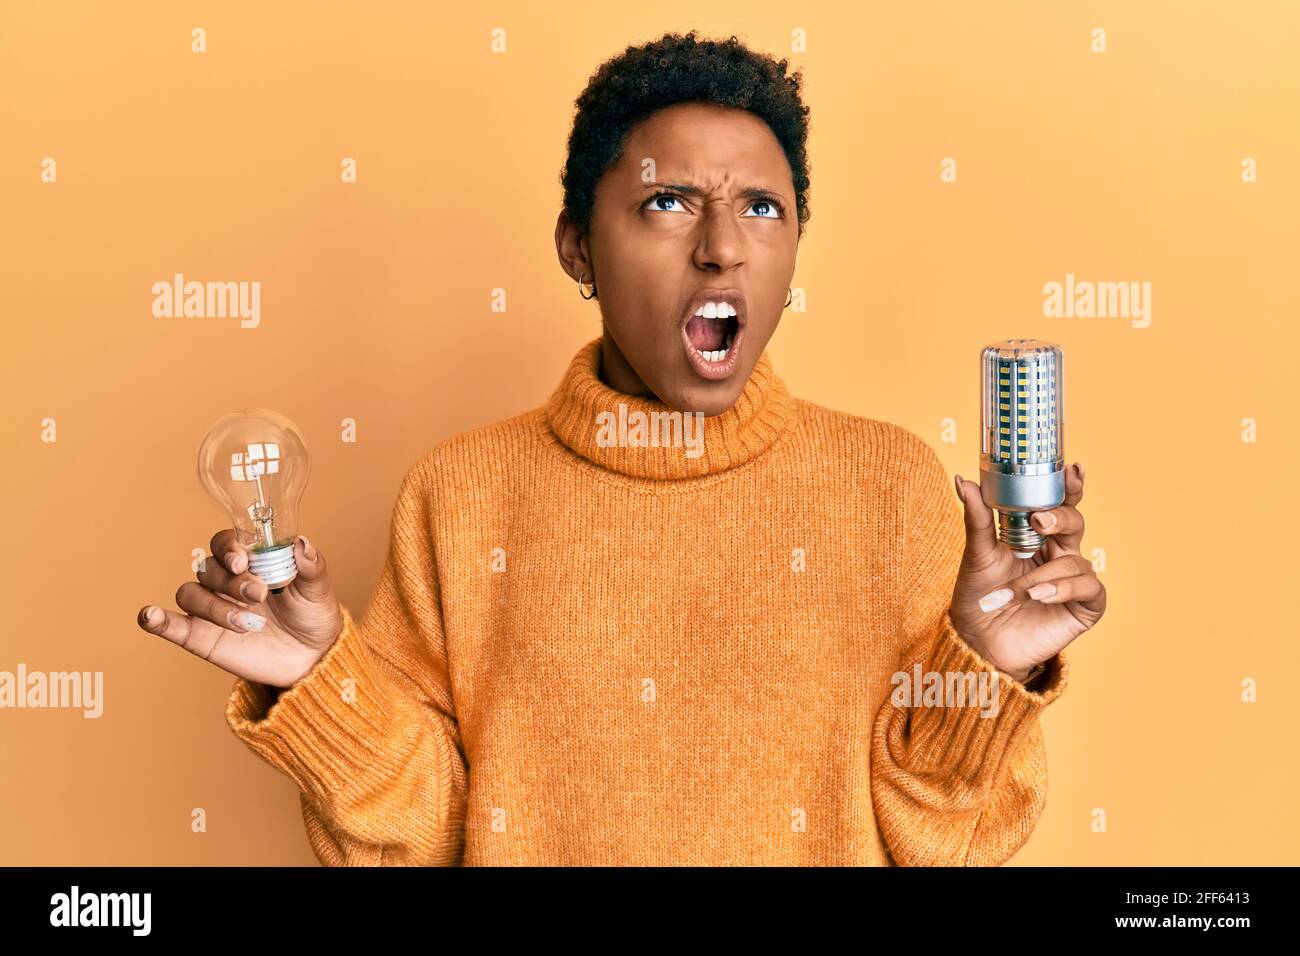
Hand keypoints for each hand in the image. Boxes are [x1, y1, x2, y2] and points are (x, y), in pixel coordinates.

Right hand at [136, 530, 343, 688]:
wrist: (311, 658)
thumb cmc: (313, 615)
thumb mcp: (318, 590)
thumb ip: (311, 566)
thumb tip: (301, 543)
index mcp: (251, 561)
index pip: (226, 542)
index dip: (228, 548)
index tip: (242, 561)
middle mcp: (226, 581)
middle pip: (208, 568)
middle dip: (231, 581)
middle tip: (258, 595)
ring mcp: (212, 608)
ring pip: (191, 593)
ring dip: (215, 607)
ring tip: (248, 624)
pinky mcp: (202, 636)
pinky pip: (172, 624)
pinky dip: (156, 619)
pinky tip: (150, 616)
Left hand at [949, 462, 1105, 682]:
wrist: (978, 642)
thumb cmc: (978, 596)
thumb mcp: (977, 554)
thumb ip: (977, 518)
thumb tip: (963, 480)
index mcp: (1037, 536)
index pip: (1059, 503)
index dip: (1070, 485)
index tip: (1071, 467)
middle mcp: (1059, 553)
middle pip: (1075, 522)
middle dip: (1061, 517)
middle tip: (1039, 520)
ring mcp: (1073, 580)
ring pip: (1075, 560)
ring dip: (1043, 575)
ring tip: (1019, 592)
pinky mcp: (1083, 607)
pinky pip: (1089, 588)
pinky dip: (1063, 589)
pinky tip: (1039, 596)